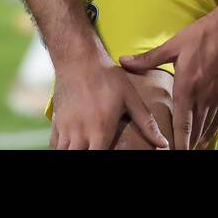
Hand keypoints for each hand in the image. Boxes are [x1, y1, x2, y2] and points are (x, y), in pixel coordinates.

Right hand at [49, 56, 167, 149]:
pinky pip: (54, 145)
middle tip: (98, 148)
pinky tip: (73, 145)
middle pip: (78, 157)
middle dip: (85, 158)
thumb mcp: (131, 98)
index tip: (111, 152)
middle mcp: (80, 132)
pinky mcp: (55, 122)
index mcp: (100, 129)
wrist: (79, 59)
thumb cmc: (108, 77)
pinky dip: (62, 148)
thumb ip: (146, 123)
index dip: (103, 159)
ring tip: (87, 146)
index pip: (98, 158)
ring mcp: (65, 128)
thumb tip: (163, 143)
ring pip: (64, 153)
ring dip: (75, 153)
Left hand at [120, 8, 217, 149]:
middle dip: (187, 144)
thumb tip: (123, 61)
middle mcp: (204, 97)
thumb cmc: (203, 35)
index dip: (178, 143)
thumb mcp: (174, 45)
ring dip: (199, 138)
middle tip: (178, 152)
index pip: (182, 125)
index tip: (172, 153)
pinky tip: (208, 133)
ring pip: (208, 126)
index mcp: (187, 88)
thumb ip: (148, 59)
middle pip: (195, 130)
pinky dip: (213, 128)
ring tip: (191, 147)